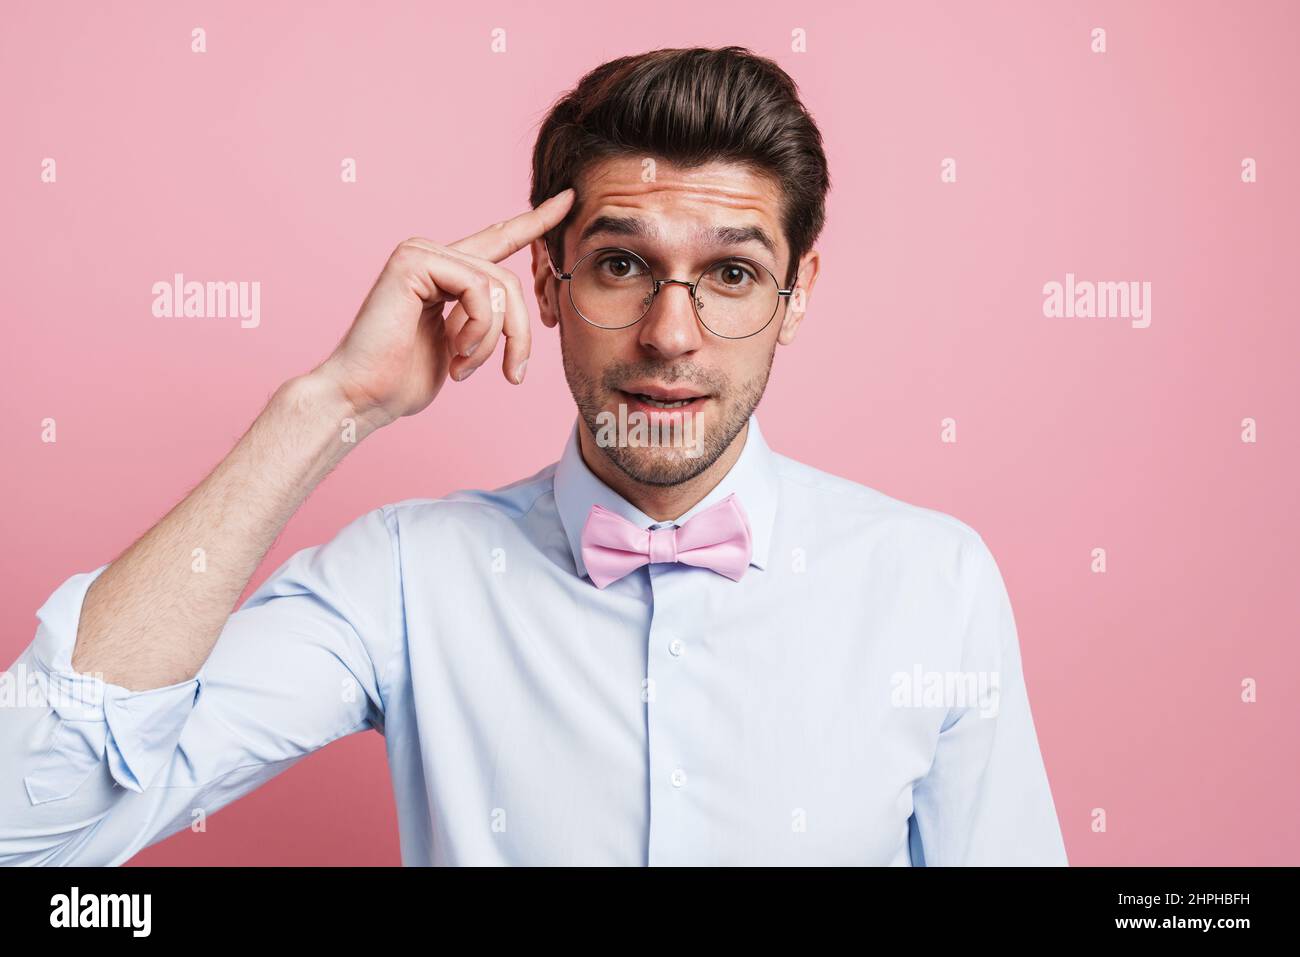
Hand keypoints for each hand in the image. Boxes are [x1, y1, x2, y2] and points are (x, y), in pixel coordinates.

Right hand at [315, 188, 574, 427]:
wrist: (361, 395)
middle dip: (520, 333)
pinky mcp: (415, 260)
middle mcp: (432, 252)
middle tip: (514, 373)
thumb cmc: (402, 379)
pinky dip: (477, 331)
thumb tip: (512, 308)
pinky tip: (454, 354)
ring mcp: (421, 251)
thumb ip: (484, 319)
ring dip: (493, 341)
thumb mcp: (461, 347)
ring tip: (464, 367)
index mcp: (445, 270)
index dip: (535, 221)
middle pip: (510, 280)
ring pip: (499, 288)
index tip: (569, 200)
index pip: (499, 239)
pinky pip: (479, 291)